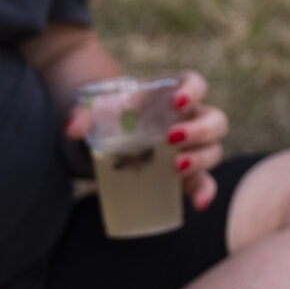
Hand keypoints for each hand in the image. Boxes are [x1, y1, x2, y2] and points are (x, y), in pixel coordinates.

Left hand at [63, 70, 227, 211]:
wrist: (103, 135)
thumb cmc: (104, 116)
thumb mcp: (92, 111)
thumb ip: (81, 115)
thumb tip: (74, 128)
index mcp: (170, 95)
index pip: (195, 83)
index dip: (193, 89)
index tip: (177, 101)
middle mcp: (188, 119)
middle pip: (215, 119)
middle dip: (199, 129)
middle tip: (171, 138)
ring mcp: (190, 148)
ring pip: (214, 149)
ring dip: (202, 158)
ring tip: (175, 167)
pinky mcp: (185, 174)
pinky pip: (204, 182)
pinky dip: (205, 192)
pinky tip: (198, 205)